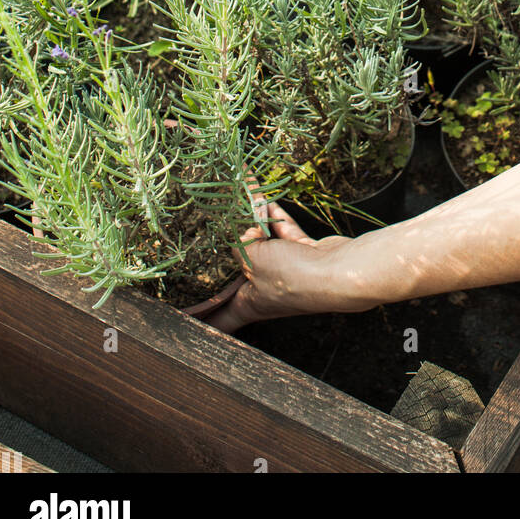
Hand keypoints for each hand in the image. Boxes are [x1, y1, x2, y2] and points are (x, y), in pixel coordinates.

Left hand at [206, 202, 354, 333]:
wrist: (337, 270)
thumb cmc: (291, 276)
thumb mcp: (252, 259)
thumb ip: (240, 243)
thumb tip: (245, 232)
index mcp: (248, 304)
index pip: (219, 319)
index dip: (201, 319)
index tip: (182, 318)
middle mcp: (265, 290)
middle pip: (240, 271)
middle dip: (229, 253)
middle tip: (210, 238)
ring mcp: (286, 271)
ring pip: (264, 245)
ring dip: (254, 224)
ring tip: (238, 200)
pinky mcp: (304, 254)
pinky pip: (283, 233)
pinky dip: (275, 217)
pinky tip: (264, 199)